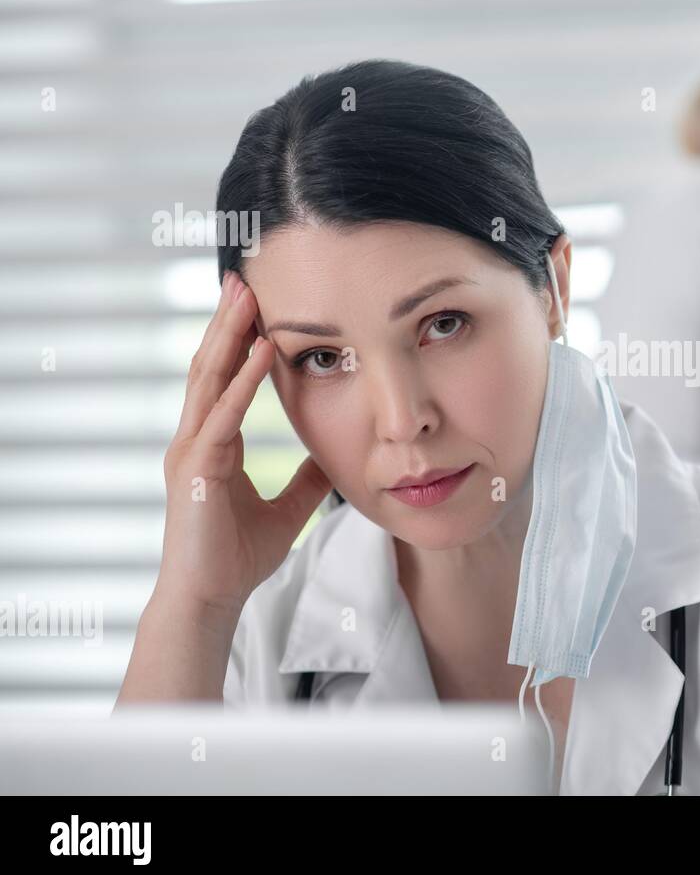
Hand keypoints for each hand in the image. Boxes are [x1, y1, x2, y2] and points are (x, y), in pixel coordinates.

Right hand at [156, 270, 332, 618]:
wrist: (211, 597)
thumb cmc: (239, 556)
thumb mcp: (288, 508)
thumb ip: (307, 480)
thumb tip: (333, 457)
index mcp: (214, 442)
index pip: (224, 377)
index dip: (238, 339)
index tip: (256, 302)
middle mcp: (196, 438)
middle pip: (211, 365)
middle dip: (228, 321)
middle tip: (244, 276)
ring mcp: (191, 451)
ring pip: (209, 378)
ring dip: (229, 334)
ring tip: (247, 294)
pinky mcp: (197, 469)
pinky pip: (223, 415)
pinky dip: (243, 381)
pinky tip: (260, 351)